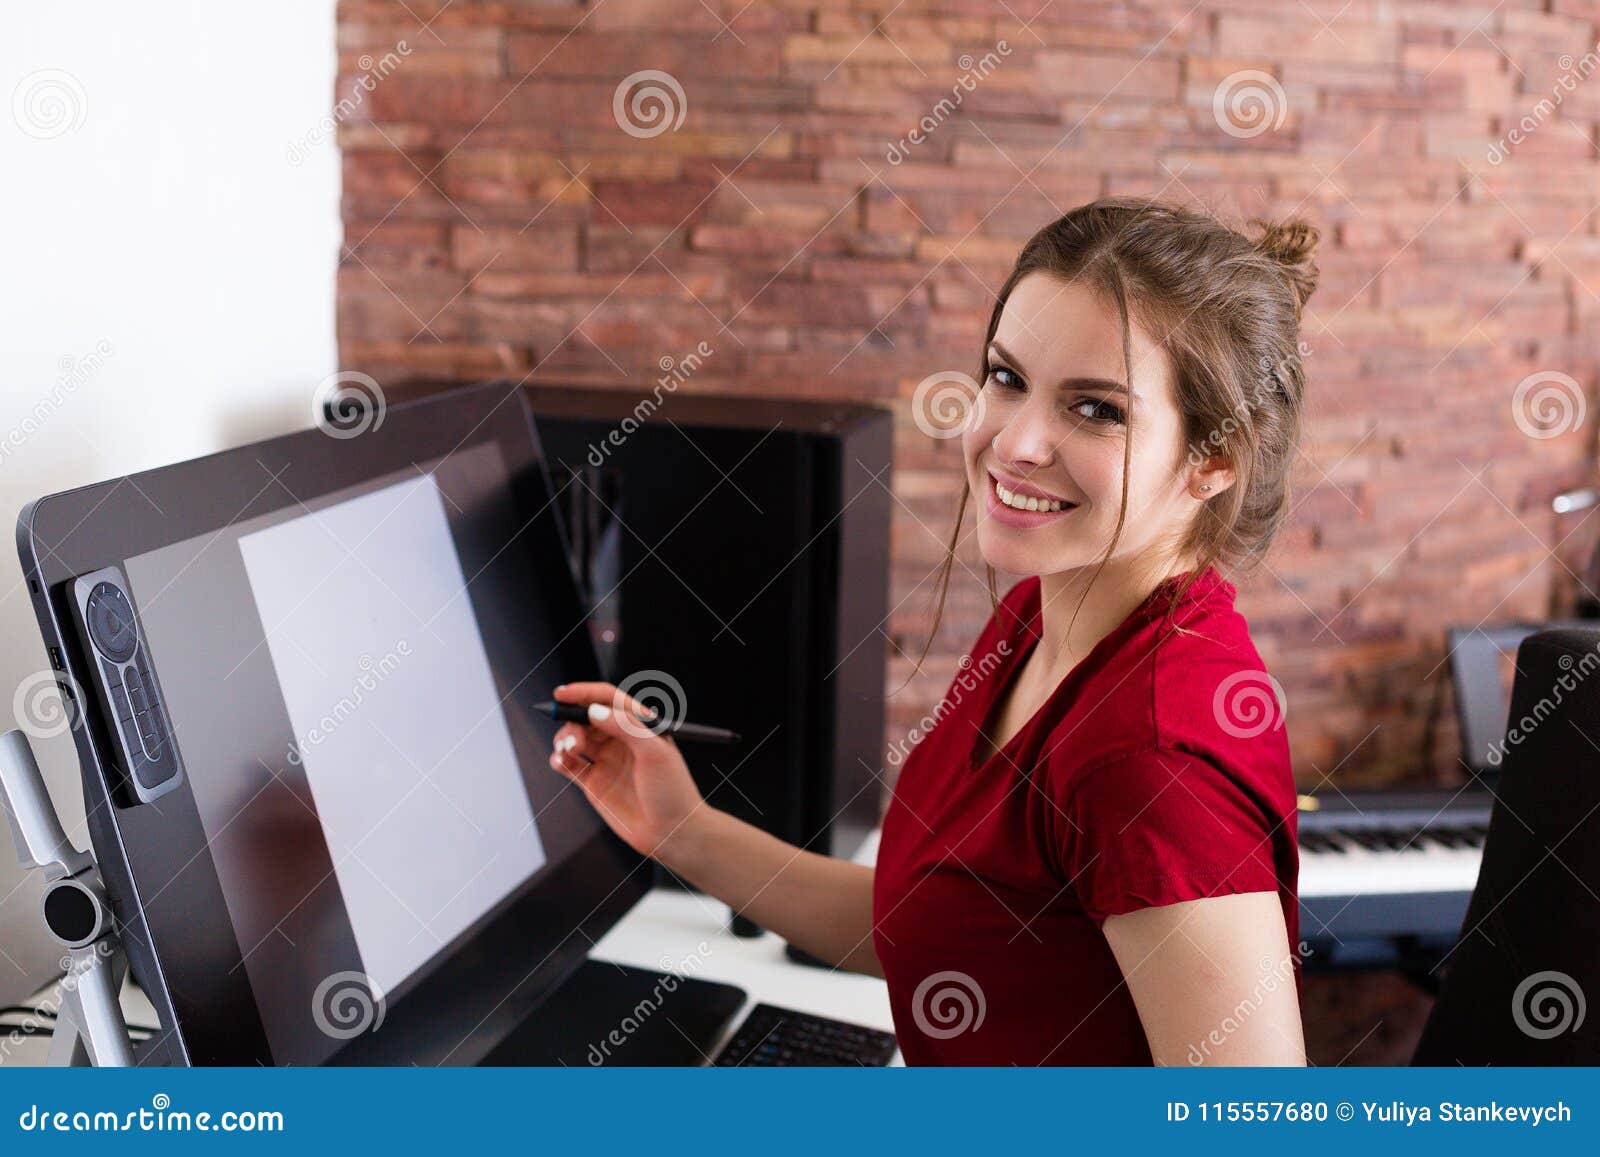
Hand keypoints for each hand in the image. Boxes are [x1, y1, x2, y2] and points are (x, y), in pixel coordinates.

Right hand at [545, 681, 709, 861]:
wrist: (672, 832)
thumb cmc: (673, 790)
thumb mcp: (654, 752)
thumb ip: (624, 727)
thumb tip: (593, 711)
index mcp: (639, 725)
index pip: (608, 699)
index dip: (584, 693)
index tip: (562, 693)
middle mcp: (621, 739)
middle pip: (586, 718)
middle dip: (571, 721)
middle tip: (570, 736)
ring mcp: (607, 760)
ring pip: (575, 738)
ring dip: (564, 739)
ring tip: (568, 750)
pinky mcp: (594, 783)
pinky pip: (569, 765)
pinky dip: (559, 759)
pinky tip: (559, 761)